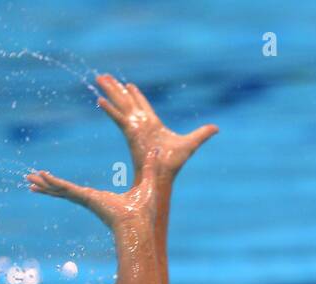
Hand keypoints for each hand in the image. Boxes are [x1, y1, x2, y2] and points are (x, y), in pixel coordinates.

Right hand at [26, 151, 162, 232]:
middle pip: (63, 191)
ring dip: (45, 185)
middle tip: (32, 181)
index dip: (64, 187)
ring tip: (28, 180)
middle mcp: (90, 200)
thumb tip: (157, 152)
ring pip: (60, 190)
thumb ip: (150, 166)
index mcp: (100, 198)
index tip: (53, 182)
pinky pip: (66, 189)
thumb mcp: (148, 182)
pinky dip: (53, 183)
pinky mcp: (86, 198)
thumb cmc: (145, 211)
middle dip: (48, 186)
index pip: (77, 192)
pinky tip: (40, 178)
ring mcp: (86, 200)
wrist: (140, 224)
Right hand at [95, 74, 217, 183]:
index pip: (142, 105)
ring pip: (120, 103)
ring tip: (98, 78)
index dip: (136, 95)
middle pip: (127, 100)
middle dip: (116, 88)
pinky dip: (110, 109)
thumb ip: (203, 134)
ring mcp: (134, 126)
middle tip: (104, 76)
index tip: (128, 85)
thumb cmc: (174, 162)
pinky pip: (118, 118)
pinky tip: (99, 100)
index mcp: (153, 123)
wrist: (164, 174)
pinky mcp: (130, 132)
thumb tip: (216, 128)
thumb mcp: (192, 142)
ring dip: (110, 91)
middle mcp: (141, 122)